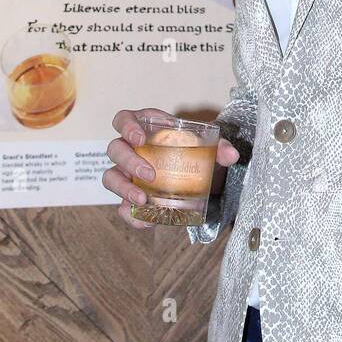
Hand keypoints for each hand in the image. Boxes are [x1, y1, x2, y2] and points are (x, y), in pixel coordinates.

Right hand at [103, 107, 239, 229]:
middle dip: (129, 162)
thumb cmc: (196, 151)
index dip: (126, 126)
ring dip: (123, 188)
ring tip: (142, 200)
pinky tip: (147, 222)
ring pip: (111, 177)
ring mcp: (127, 173)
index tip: (139, 139)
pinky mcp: (131, 196)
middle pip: (115, 149)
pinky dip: (130, 215)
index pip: (123, 119)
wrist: (199, 176)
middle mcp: (131, 149)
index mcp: (146, 127)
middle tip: (150, 175)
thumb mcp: (208, 146)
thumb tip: (231, 154)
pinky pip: (122, 206)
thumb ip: (220, 147)